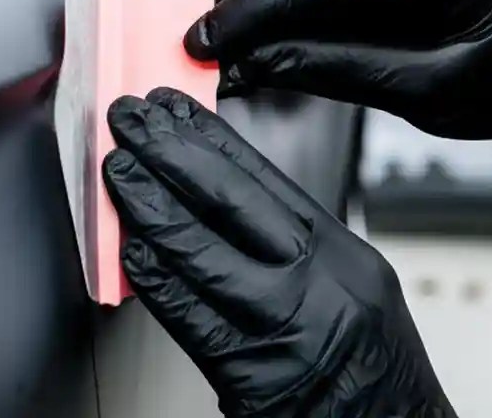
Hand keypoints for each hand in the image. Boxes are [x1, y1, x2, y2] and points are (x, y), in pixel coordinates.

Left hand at [103, 88, 454, 417]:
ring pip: (205, 251)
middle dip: (173, 154)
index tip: (174, 110)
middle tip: (133, 122)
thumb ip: (291, 254)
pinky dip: (157, 280)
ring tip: (119, 173)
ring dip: (151, 206)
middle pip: (234, 201)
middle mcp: (323, 283)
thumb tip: (211, 212)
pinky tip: (132, 252)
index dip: (211, 138)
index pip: (267, 180)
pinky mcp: (259, 378)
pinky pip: (193, 318)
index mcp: (344, 258)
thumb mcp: (351, 297)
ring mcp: (292, 327)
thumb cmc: (373, 381)